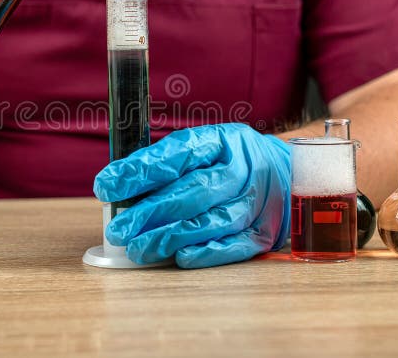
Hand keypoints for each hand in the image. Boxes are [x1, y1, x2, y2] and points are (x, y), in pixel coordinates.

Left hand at [94, 123, 290, 268]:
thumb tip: (119, 188)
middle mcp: (243, 168)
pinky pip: (236, 245)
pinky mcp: (266, 231)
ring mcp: (258, 200)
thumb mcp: (206, 148)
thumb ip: (168, 164)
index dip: (140, 170)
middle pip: (194, 191)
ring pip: (212, 221)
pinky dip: (207, 252)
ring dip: (171, 236)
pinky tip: (179, 257)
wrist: (292, 172)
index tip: (106, 186)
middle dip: (151, 211)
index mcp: (222, 140)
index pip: (177, 154)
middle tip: (119, 228)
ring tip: (138, 248)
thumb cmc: (232, 161)